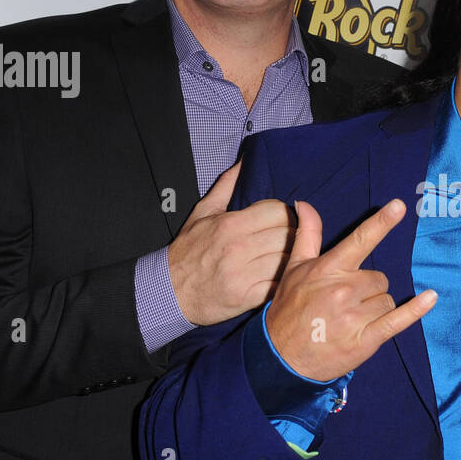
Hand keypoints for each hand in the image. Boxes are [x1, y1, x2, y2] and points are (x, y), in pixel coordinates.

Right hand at [167, 161, 293, 325]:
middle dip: (290, 236)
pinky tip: (277, 278)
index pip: (277, 210)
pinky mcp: (249, 297)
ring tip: (281, 259)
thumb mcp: (202, 214)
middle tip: (282, 241)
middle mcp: (239, 247)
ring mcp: (245, 274)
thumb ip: (225, 186)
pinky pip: (280, 283)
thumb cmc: (188, 252)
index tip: (277, 222)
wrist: (170, 292)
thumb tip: (243, 162)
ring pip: (288, 258)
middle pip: (287, 233)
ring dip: (289, 258)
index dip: (282, 214)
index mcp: (230, 224)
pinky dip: (283, 281)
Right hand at [266, 199, 436, 381]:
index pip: (360, 240)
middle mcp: (343, 290)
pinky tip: (431, 298)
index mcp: (328, 269)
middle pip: (379, 278)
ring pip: (387, 299)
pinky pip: (398, 320)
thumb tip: (305, 204)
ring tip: (349, 321)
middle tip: (344, 304)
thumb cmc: (289, 309)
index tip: (399, 206)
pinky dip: (415, 310)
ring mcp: (355, 316)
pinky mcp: (365, 339)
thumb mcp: (294, 269)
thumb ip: (307, 235)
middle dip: (368, 289)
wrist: (280, 357)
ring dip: (375, 308)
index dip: (382, 222)